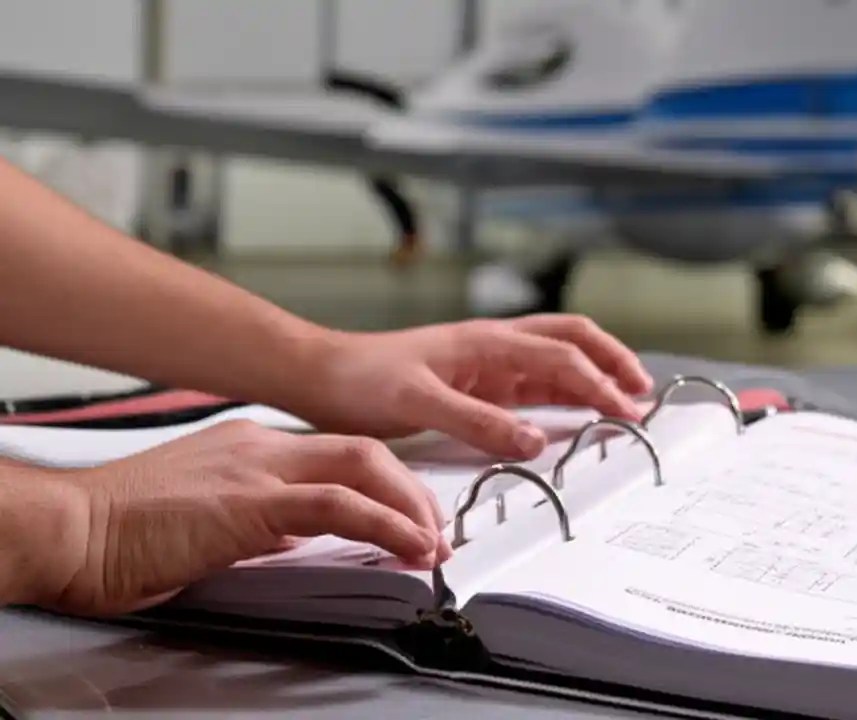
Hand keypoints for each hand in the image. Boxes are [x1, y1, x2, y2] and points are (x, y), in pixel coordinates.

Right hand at [0, 420, 447, 616]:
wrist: (66, 529)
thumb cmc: (116, 533)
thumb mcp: (203, 521)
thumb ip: (254, 521)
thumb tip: (292, 539)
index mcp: (246, 447)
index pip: (335, 453)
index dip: (383, 482)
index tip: (406, 513)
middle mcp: (257, 447)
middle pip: (362, 450)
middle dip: (410, 489)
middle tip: (434, 527)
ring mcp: (256, 468)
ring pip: (362, 466)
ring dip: (409, 506)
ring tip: (433, 542)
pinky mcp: (251, 502)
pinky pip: (337, 505)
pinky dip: (384, 524)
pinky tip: (408, 545)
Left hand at [287, 314, 653, 458]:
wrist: (320, 375)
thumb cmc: (361, 380)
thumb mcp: (419, 403)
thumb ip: (480, 422)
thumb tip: (537, 441)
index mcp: (487, 342)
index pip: (562, 355)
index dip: (601, 381)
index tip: (629, 410)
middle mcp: (494, 346)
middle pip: (573, 340)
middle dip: (613, 361)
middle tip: (643, 394)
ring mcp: (487, 363)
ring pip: (558, 358)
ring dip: (594, 374)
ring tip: (625, 399)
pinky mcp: (477, 383)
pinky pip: (533, 384)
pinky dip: (564, 393)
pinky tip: (575, 413)